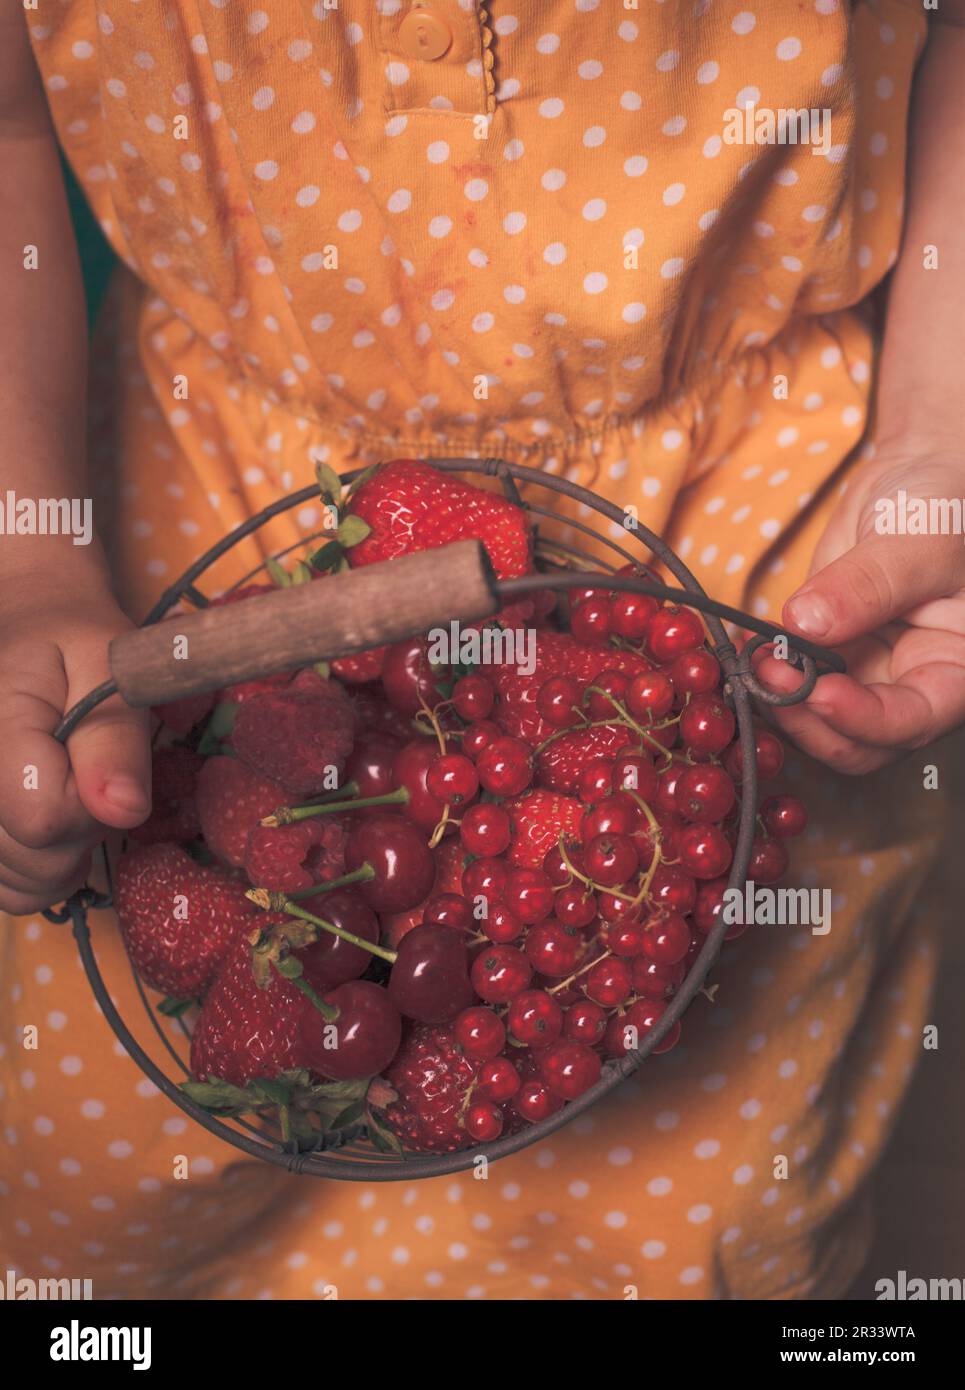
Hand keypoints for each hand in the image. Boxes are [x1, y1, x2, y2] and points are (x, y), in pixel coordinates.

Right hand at [0, 571, 150, 912]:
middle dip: (82, 829)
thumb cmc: (71, 639)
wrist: (29, 627)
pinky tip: (48, 822)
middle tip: (90, 770)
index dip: (94, 803)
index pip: (43, 818)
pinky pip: (8, 888)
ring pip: (20, 883)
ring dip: (62, 853)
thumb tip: (124, 809)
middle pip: (33, 858)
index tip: (103, 761)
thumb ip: (114, 736)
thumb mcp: (107, 663)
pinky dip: (39, 869)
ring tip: (67, 787)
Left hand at [753, 449, 964, 772]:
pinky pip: (794, 684)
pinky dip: (768, 676)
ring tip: (754, 657)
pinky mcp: (830, 654)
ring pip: (818, 721)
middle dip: (810, 717)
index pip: (911, 721)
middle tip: (771, 673)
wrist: (919, 476)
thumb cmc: (946, 501)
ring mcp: (868, 672)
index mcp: (956, 669)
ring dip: (780, 701)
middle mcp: (914, 683)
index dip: (863, 719)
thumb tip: (807, 623)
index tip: (819, 691)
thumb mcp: (918, 538)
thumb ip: (868, 584)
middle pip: (859, 740)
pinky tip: (751, 648)